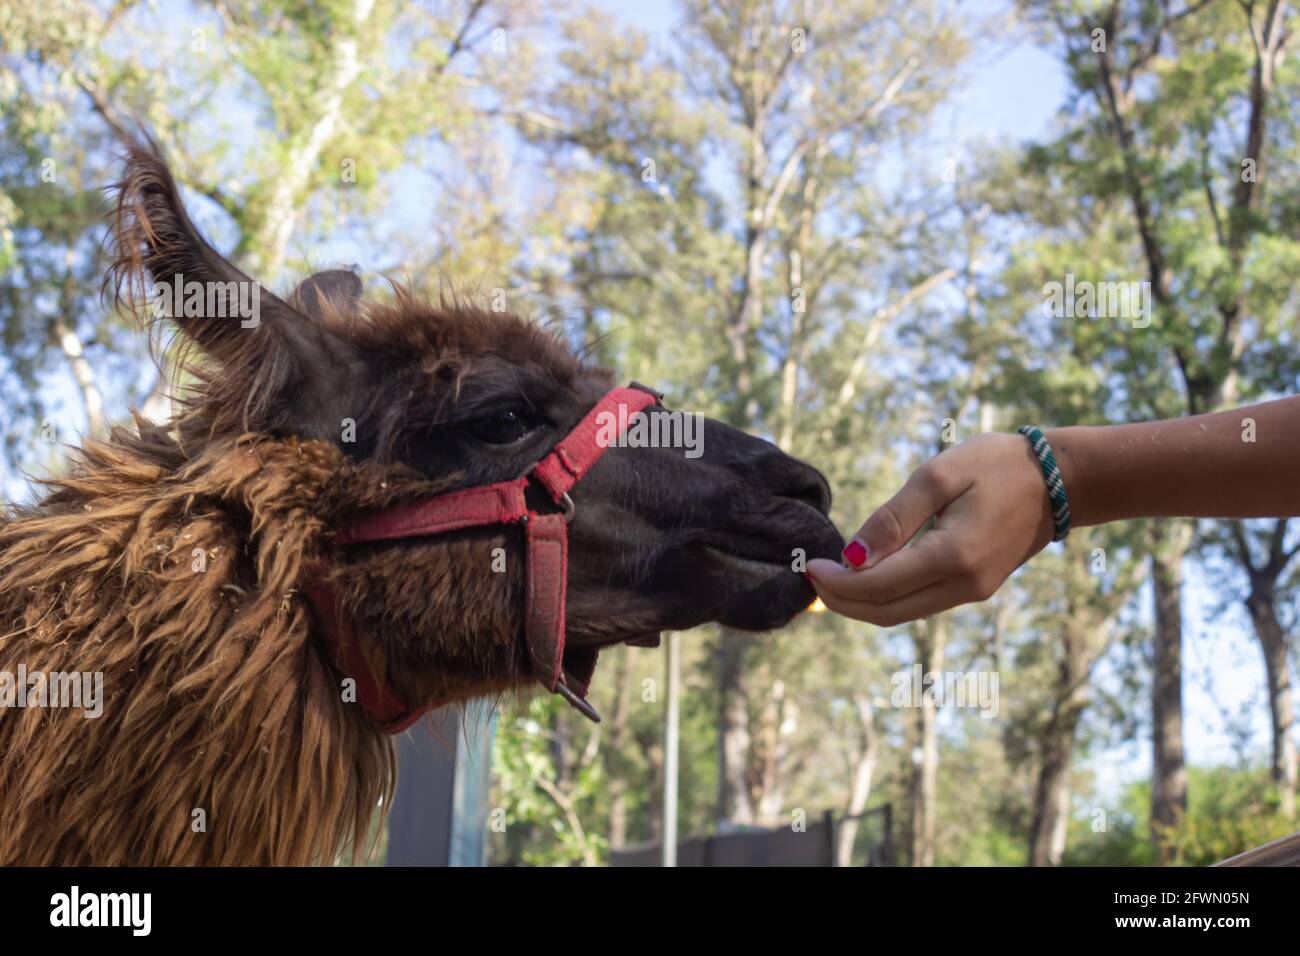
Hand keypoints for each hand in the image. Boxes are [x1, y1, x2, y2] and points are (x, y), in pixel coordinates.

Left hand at [806, 433, 1056, 625]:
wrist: (1060, 479)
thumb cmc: (997, 465)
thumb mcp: (938, 477)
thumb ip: (892, 519)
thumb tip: (851, 557)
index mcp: (952, 557)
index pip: (878, 587)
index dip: (837, 583)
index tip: (808, 565)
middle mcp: (963, 585)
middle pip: (885, 612)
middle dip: (842, 601)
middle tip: (812, 577)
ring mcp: (972, 591)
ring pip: (901, 613)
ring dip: (862, 602)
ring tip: (831, 576)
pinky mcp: (975, 587)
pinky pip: (919, 603)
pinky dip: (886, 596)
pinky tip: (866, 575)